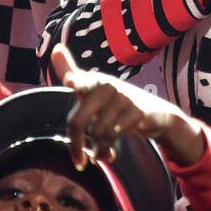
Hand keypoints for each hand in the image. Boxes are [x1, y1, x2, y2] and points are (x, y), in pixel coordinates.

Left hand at [52, 44, 206, 166]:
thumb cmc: (116, 102)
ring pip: (96, 133)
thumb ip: (73, 72)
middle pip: (77, 121)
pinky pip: (113, 137)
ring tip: (100, 153)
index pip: (81, 82)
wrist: (155, 114)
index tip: (71, 82)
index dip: (76, 81)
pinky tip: (110, 154)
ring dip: (97, 149)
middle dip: (75, 145)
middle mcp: (107, 86)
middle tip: (78, 162)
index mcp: (93, 81)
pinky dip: (108, 150)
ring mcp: (123, 98)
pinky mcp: (136, 111)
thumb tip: (55, 47)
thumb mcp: (94, 88)